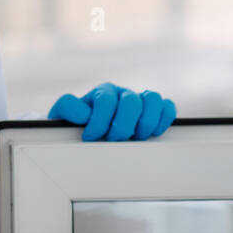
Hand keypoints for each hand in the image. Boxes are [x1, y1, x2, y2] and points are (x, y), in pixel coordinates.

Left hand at [48, 82, 174, 140]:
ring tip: (134, 138)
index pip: (106, 101)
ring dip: (145, 122)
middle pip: (131, 102)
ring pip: (153, 99)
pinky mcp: (154, 109)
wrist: (89, 128)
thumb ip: (68, 109)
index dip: (99, 122)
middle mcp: (123, 93)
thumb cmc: (78, 124)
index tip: (90, 137)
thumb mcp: (65, 116)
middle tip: (112, 140)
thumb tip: (82, 112)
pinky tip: (152, 133)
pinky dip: (163, 119)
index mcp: (103, 92)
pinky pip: (167, 106)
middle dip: (122, 126)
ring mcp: (140, 99)